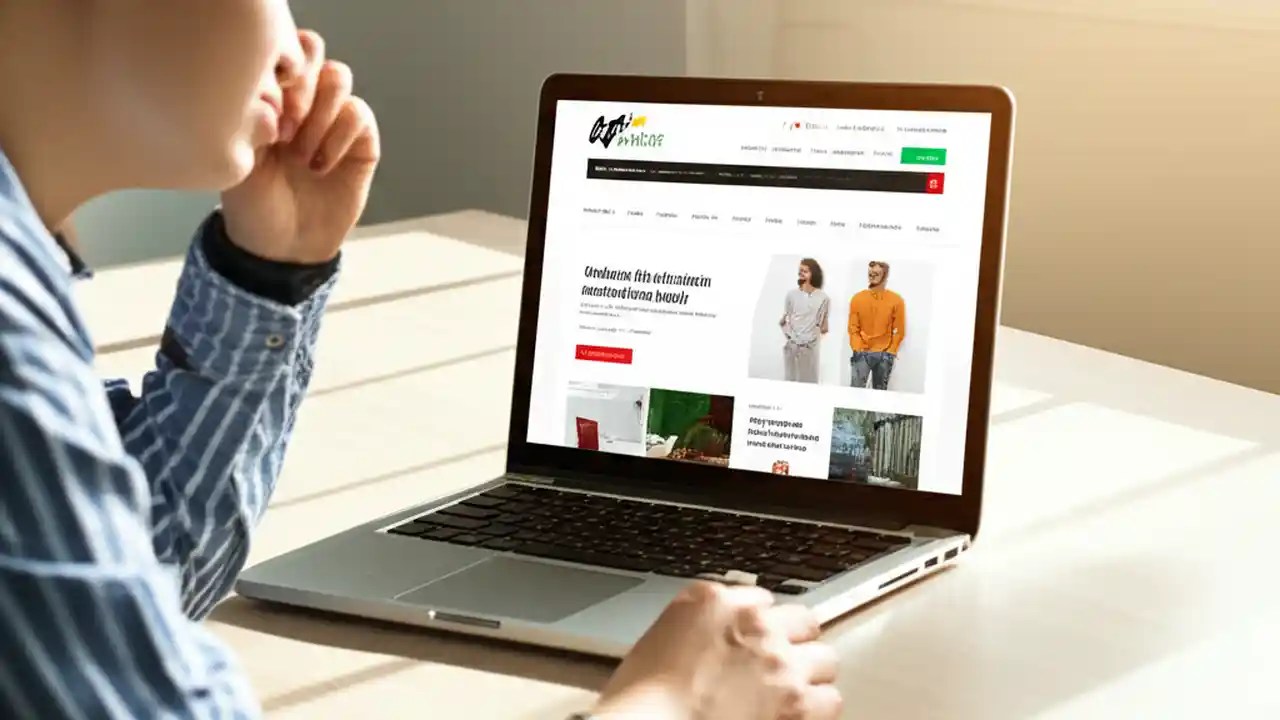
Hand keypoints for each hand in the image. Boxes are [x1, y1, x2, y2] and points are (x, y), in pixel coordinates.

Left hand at [222, 31, 380, 264]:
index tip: (269, 108)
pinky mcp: (361, 144)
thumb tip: (274, 95)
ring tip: (302, 154)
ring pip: (340, 78)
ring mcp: (334, 121)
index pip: (285, 53)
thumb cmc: (254, 204)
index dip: (282, 70)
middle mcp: (304, 103)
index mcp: (271, 99)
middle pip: (316, 55)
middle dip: (301, 89)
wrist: (282, 247)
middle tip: (285, 129)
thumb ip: (254, 119)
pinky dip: (341, 136)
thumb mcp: (238, 159)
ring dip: (320, 114)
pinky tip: (321, 165)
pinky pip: (360, 115)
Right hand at [593, 582, 841, 718]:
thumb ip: (702, 628)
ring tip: (788, 694)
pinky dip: (816, 709)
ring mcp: (781, 663)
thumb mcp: (662, 640)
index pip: (760, 599)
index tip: (751, 640)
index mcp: (714, 602)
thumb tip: (723, 640)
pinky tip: (797, 715)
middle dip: (792, 642)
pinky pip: (830, 699)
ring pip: (824, 659)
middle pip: (802, 621)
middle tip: (776, 664)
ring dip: (808, 675)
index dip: (756, 625)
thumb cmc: (642, 700)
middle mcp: (753, 624)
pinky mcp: (798, 704)